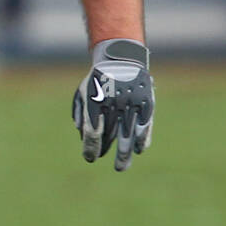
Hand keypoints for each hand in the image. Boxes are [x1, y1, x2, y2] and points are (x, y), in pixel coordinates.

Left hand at [72, 38, 153, 170]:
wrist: (120, 57)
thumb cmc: (98, 79)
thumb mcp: (83, 92)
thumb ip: (80, 113)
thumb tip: (82, 136)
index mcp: (94, 102)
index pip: (92, 133)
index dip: (91, 148)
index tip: (90, 158)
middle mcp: (112, 104)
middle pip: (110, 136)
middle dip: (109, 153)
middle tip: (113, 167)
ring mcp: (130, 103)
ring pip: (128, 134)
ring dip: (126, 153)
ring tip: (122, 166)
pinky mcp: (145, 101)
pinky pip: (144, 124)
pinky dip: (143, 139)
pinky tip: (140, 150)